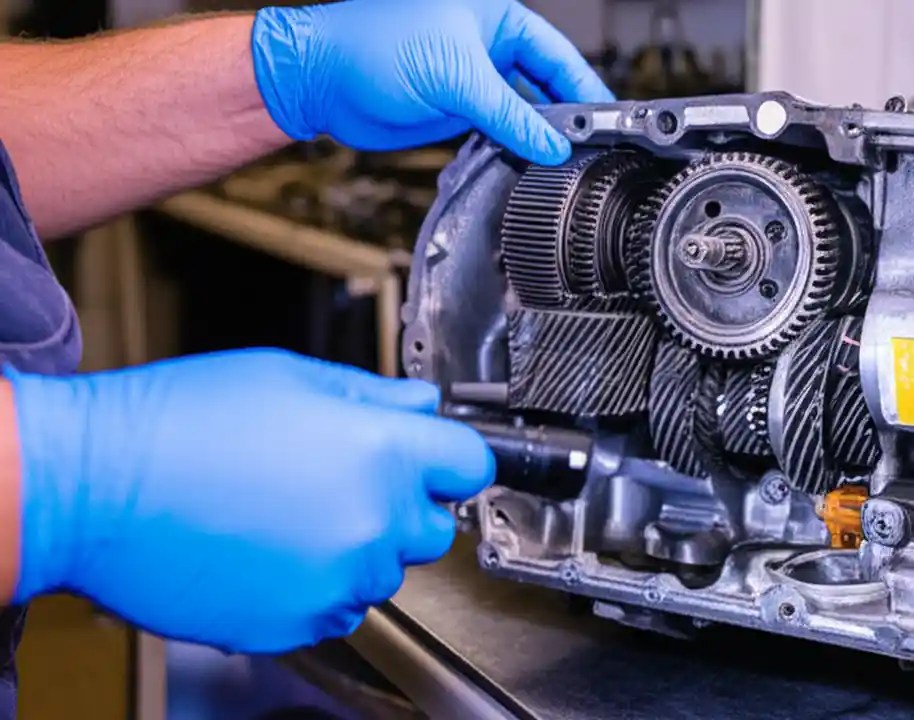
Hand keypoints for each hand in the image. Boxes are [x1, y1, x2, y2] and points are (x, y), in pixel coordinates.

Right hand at [4, 349, 492, 652]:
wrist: (94, 486)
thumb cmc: (180, 423)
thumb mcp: (289, 376)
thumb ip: (374, 397)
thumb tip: (422, 406)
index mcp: (379, 452)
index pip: (472, 465)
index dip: (453, 459)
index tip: (437, 461)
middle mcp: (371, 522)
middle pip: (435, 528)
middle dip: (403, 506)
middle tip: (342, 482)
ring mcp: (337, 581)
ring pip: (384, 572)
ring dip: (357, 549)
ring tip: (289, 514)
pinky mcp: (299, 623)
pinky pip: (340, 610)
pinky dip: (319, 588)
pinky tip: (270, 550)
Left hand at [251, 0, 614, 161]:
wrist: (323, 80)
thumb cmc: (374, 47)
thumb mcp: (457, 78)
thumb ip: (511, 115)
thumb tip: (551, 142)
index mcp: (497, 18)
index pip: (557, 56)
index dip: (584, 87)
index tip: (608, 119)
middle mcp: (490, 47)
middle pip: (546, 85)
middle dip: (568, 115)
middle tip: (594, 146)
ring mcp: (475, 80)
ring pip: (524, 113)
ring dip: (541, 136)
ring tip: (566, 160)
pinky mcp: (459, 112)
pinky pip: (499, 132)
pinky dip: (515, 148)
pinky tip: (530, 162)